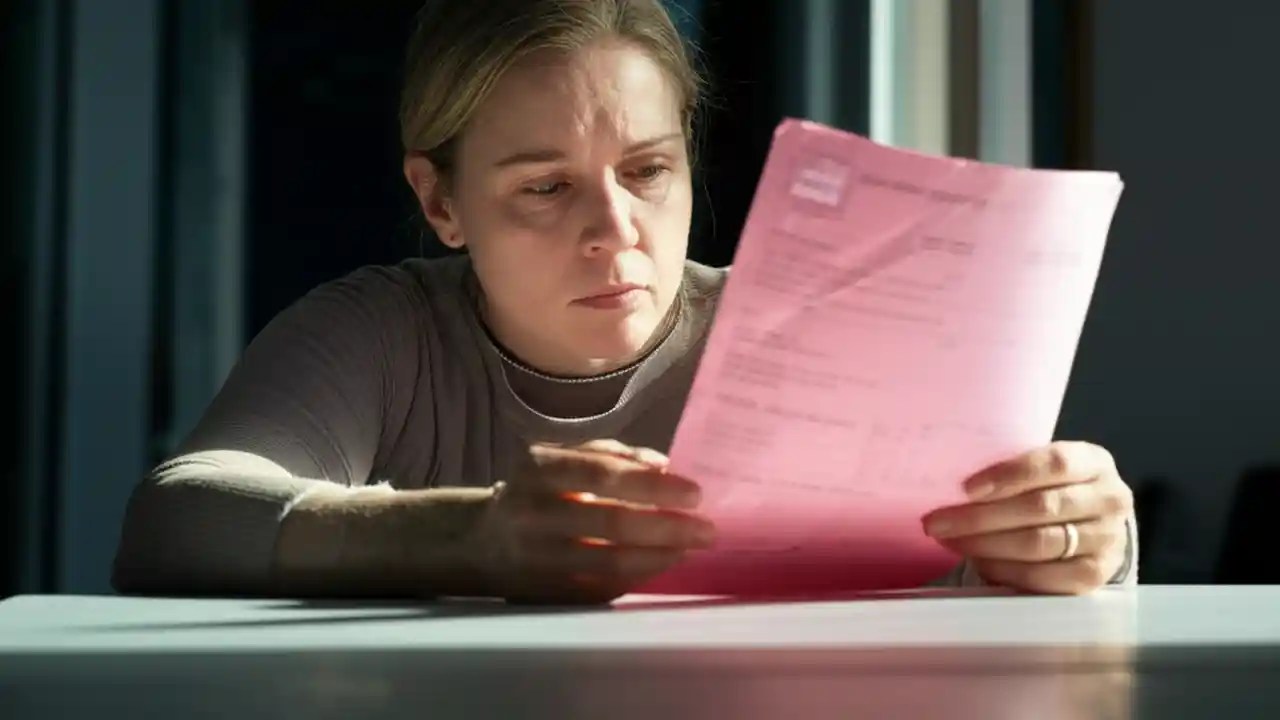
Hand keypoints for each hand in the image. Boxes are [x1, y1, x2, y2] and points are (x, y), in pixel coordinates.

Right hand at [470, 440, 714, 603]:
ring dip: (660, 556)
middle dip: (667, 527)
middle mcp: (532, 513)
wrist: (483, 541)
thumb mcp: (562, 457)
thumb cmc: (538, 489)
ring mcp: (536, 558)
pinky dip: (639, 576)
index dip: (651, 486)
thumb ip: (612, 454)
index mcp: (537, 469)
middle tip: (706, 529)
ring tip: (691, 548)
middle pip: (610, 523)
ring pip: (610, 563)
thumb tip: (663, 465)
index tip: (694, 494)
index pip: (601, 474)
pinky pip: (602, 588)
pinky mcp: (545, 592)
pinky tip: (663, 564)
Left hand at [921, 441, 1132, 594]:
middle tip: (937, 522)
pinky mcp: (1096, 576)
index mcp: (1094, 461)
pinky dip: (1006, 570)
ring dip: (986, 544)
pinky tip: (978, 563)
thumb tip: (949, 483)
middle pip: (1041, 507)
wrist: (1093, 528)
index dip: (1009, 474)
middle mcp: (1110, 499)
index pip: (1054, 463)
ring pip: (1040, 543)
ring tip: (950, 541)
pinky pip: (1045, 576)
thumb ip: (1011, 472)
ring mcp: (1107, 540)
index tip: (966, 488)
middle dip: (980, 516)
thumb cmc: (1052, 491)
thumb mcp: (1043, 471)